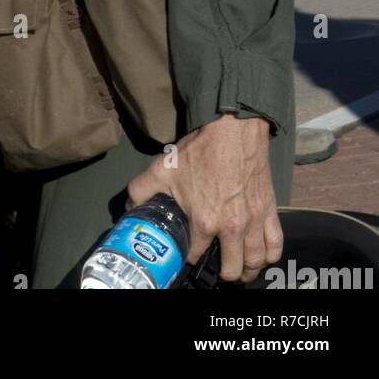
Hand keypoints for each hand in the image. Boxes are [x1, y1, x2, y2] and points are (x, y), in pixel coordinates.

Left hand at [127, 113, 282, 283]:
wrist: (233, 130)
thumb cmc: (199, 149)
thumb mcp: (163, 168)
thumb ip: (141, 189)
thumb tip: (128, 206)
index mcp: (204, 221)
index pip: (196, 256)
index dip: (189, 257)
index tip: (188, 253)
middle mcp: (232, 228)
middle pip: (231, 270)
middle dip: (222, 273)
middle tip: (216, 268)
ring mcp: (253, 222)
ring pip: (255, 263)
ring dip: (246, 270)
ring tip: (237, 268)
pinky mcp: (269, 212)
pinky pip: (275, 245)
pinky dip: (270, 256)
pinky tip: (261, 255)